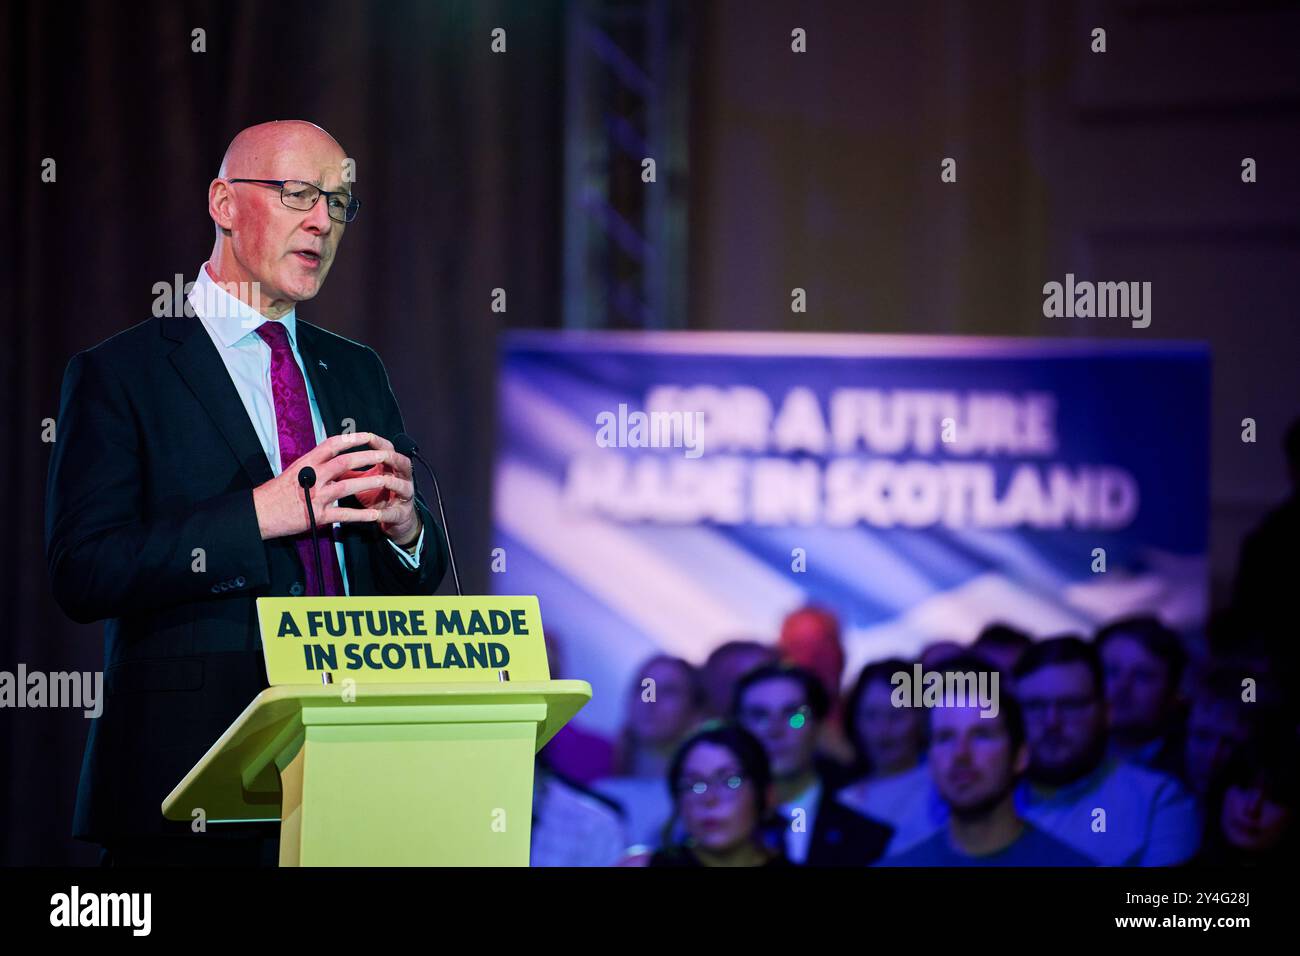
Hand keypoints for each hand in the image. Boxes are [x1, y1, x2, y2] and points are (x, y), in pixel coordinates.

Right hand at [251, 432, 413, 540]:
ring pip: (347, 486)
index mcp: (307, 462)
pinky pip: (343, 515)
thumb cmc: (277, 492)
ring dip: (368, 482)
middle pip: (344, 462)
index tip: (370, 435)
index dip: (352, 438)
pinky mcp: (316, 516)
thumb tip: (336, 455)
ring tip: (386, 481)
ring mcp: (315, 496)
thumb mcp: (295, 470)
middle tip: (385, 455)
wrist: (259, 513)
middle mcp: (312, 476)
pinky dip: (360, 515)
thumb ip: (316, 464)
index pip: (332, 444)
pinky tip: (375, 515)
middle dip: (367, 457)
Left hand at [343, 433, 419, 545]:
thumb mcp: (362, 479)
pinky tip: (375, 515)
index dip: (379, 442)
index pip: (388, 448)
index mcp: (390, 466)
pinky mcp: (401, 514)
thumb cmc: (375, 495)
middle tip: (381, 456)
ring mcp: (403, 496)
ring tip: (383, 481)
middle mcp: (401, 478)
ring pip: (402, 486)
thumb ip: (350, 468)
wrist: (391, 518)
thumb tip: (329, 455)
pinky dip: (385, 513)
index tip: (367, 437)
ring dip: (393, 483)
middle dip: (392, 458)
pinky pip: (394, 513)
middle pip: (402, 463)